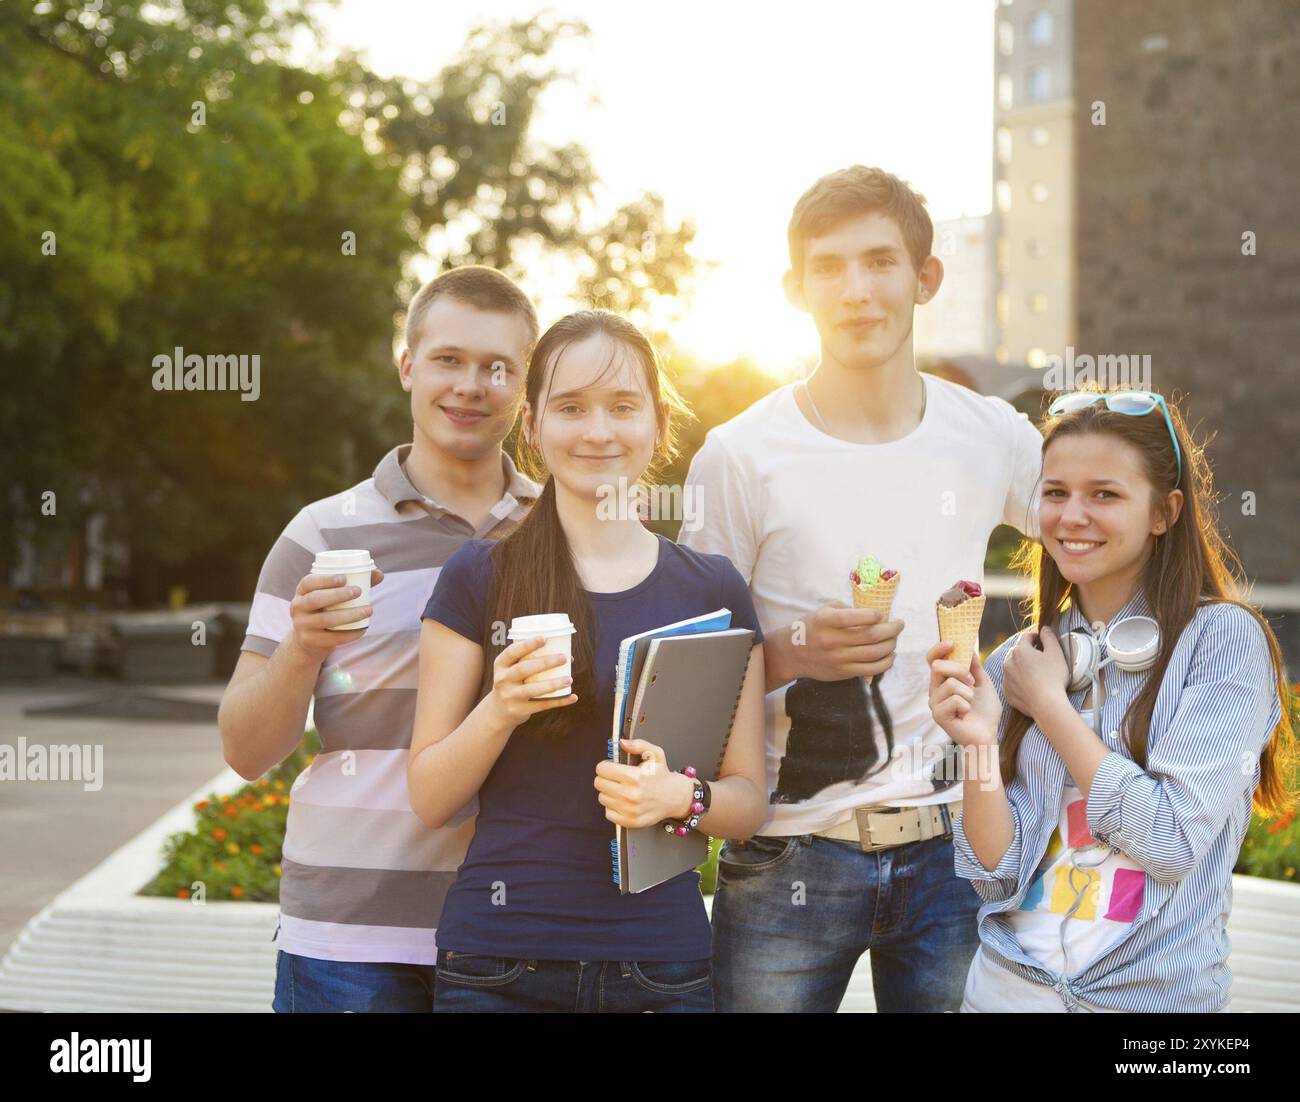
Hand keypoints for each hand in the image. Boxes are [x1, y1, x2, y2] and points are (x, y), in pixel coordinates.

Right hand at [287, 568, 384, 661]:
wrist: (308, 641)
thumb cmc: (326, 610)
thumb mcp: (332, 596)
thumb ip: (354, 583)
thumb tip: (379, 573)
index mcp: (302, 592)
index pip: (308, 582)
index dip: (324, 579)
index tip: (344, 578)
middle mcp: (297, 607)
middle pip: (315, 599)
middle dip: (338, 594)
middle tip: (358, 591)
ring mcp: (302, 625)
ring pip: (325, 620)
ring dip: (349, 615)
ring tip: (368, 610)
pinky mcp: (310, 641)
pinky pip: (331, 638)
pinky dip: (349, 634)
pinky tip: (363, 629)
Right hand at [485, 635, 577, 728]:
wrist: (498, 711)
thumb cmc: (514, 681)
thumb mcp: (512, 669)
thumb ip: (532, 660)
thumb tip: (568, 656)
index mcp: (500, 664)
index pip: (511, 652)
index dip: (527, 645)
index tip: (544, 638)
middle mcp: (502, 680)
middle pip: (523, 669)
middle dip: (544, 663)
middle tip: (563, 658)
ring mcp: (509, 696)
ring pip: (532, 689)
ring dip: (553, 684)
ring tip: (569, 679)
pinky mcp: (519, 710)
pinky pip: (541, 705)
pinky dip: (559, 701)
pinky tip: (572, 697)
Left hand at [593, 739, 695, 829]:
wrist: (675, 798)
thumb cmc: (662, 776)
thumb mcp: (655, 754)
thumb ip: (638, 745)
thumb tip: (622, 742)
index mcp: (635, 777)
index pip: (602, 769)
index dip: (605, 765)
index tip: (611, 766)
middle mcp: (631, 795)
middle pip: (599, 783)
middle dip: (605, 778)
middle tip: (616, 778)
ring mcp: (629, 810)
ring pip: (602, 798)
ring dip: (609, 792)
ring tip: (621, 789)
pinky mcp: (629, 821)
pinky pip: (608, 812)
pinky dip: (613, 806)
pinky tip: (623, 801)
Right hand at [782, 601, 904, 681]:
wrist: (792, 654)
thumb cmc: (811, 628)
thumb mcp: (822, 611)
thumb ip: (845, 609)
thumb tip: (871, 613)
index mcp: (825, 621)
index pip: (853, 616)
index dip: (872, 615)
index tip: (881, 614)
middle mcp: (831, 640)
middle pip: (870, 636)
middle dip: (891, 629)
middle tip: (899, 624)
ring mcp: (838, 659)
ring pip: (874, 653)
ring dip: (891, 645)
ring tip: (895, 638)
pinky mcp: (843, 672)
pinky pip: (870, 669)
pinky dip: (885, 662)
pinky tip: (890, 655)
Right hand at [926, 641, 1000, 746]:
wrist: (987, 735)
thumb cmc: (984, 711)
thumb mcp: (983, 683)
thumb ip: (975, 667)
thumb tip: (969, 647)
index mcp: (942, 681)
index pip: (932, 659)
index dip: (939, 648)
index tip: (953, 642)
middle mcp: (934, 690)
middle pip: (937, 666)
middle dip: (959, 670)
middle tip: (972, 682)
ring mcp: (934, 704)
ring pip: (950, 684)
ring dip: (968, 693)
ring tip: (970, 704)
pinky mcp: (938, 716)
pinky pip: (954, 700)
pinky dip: (966, 706)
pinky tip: (965, 714)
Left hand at [1001, 626, 1069, 722]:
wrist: (1046, 705)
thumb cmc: (1053, 678)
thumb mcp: (1056, 653)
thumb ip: (1049, 637)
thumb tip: (1044, 628)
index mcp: (1020, 650)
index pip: (1026, 637)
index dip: (1035, 637)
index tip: (1041, 641)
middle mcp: (1008, 662)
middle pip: (1017, 652)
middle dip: (1027, 652)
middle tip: (1039, 657)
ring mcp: (1006, 678)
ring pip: (1012, 667)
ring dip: (1021, 666)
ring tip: (1034, 672)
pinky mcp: (1006, 692)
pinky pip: (1011, 682)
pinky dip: (1018, 681)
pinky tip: (1029, 685)